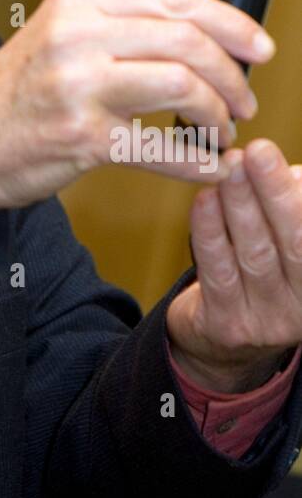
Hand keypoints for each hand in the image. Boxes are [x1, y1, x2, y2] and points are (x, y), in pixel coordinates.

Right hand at [0, 0, 273, 209]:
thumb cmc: (19, 91)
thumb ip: (123, 27)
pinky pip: (162, 149)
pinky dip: (198, 163)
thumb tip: (203, 35)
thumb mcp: (63, 35)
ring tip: (220, 132)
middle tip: (244, 100)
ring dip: (217, 115)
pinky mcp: (82, 137)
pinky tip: (209, 167)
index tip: (259, 46)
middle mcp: (78, 35)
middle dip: (230, 75)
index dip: (230, 22)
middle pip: (186, 41)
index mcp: (79, 2)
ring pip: (182, 86)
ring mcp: (80, 85)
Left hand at [166, 139, 301, 391]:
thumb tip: (292, 171)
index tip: (275, 154)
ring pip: (255, 256)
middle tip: (257, 152)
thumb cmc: (260, 274)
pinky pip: (218, 273)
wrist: (222, 345)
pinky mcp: (228, 326)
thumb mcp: (284, 244)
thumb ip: (291, 207)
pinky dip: (210, 232)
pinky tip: (204, 199)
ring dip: (241, 205)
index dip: (298, 196)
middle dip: (275, 193)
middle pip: (295, 245)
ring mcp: (268, 322)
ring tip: (228, 168)